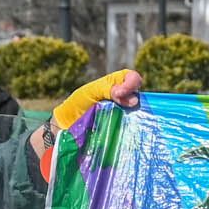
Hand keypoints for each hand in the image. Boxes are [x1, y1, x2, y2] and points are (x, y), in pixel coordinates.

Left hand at [31, 69, 145, 162]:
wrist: (68, 125)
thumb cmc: (79, 104)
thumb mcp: (93, 91)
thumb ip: (110, 89)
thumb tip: (133, 99)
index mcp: (117, 85)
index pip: (133, 78)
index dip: (132, 83)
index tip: (120, 94)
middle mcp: (125, 99)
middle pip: (141, 96)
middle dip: (135, 100)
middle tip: (124, 108)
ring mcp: (126, 115)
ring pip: (140, 113)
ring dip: (135, 115)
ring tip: (124, 120)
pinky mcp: (124, 130)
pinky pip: (134, 128)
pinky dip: (133, 129)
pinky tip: (126, 131)